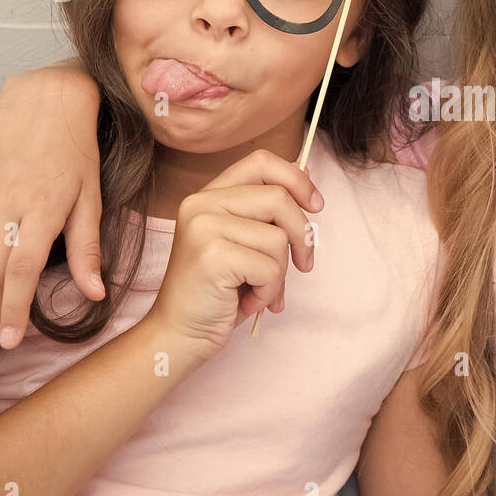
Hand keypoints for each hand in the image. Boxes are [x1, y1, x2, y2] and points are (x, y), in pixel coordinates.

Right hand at [0, 61, 102, 348]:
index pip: (18, 276)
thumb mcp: (92, 200)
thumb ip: (88, 250)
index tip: (10, 340)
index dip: (12, 313)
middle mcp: (3, 202)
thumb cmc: (76, 151)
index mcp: (42, 210)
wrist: (44, 99)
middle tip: (5, 321)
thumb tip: (94, 296)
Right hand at [151, 149, 323, 358]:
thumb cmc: (218, 292)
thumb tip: (309, 186)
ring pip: (278, 238)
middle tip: (304, 264)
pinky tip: (248, 301)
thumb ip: (267, 215)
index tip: (315, 207)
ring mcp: (204, 227)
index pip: (262, 162)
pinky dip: (270, 291)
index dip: (297, 180)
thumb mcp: (245, 244)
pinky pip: (270, 268)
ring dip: (280, 273)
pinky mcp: (212, 256)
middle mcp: (202, 204)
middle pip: (279, 197)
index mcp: (209, 196)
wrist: (180, 334)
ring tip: (259, 290)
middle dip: (303, 235)